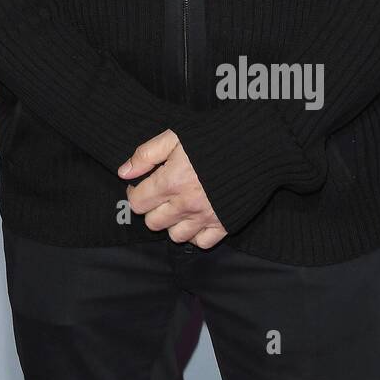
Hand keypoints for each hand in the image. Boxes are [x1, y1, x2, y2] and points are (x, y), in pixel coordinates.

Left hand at [118, 131, 227, 247]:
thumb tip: (124, 172)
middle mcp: (186, 204)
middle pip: (154, 223)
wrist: (255, 145)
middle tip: (159, 195)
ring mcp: (206, 217)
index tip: (140, 185)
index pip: (138, 203)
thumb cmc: (213, 136)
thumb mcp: (174, 136)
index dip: (134, 193)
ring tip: (177, 206)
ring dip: (172, 223)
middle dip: (151, 209)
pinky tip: (195, 218)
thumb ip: (146, 155)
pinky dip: (195, 235)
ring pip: (175, 236)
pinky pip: (201, 243)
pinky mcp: (224, 224)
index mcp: (171, 181)